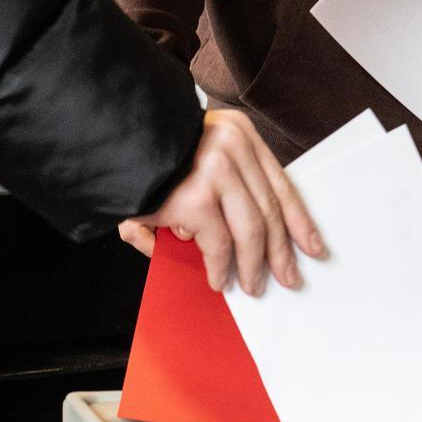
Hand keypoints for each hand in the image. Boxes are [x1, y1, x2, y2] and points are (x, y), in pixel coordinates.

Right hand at [122, 109, 324, 294]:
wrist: (109, 137)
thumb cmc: (148, 151)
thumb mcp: (198, 152)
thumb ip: (224, 184)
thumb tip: (242, 235)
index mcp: (240, 135)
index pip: (281, 183)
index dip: (300, 221)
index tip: (312, 247)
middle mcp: (233, 149)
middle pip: (270, 210)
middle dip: (280, 252)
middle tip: (288, 278)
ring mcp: (215, 172)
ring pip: (251, 232)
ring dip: (252, 265)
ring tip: (253, 286)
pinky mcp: (194, 199)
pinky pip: (218, 244)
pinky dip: (221, 268)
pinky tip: (220, 281)